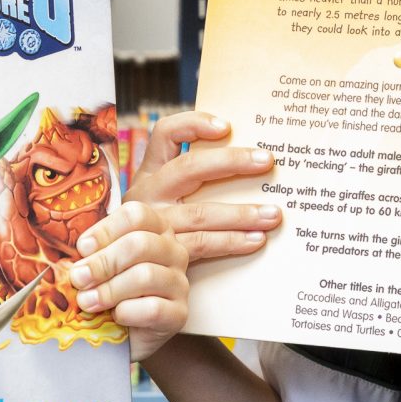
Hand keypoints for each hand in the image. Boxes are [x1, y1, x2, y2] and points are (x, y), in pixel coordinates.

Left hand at [69, 200, 188, 362]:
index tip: (82, 248)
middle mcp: (173, 251)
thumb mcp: (100, 265)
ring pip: (145, 275)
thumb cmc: (110, 291)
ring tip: (86, 301)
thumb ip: (92, 252)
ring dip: (109, 290)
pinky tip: (115, 317)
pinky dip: (126, 313)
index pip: (136, 215)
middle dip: (102, 262)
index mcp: (155, 230)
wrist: (123, 334)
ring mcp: (180, 282)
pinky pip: (152, 309)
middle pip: (139, 244)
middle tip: (78, 278)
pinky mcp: (179, 314)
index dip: (105, 229)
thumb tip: (75, 255)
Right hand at [122, 110, 280, 261]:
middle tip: (266, 161)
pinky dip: (232, 241)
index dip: (194, 124)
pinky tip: (256, 240)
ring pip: (200, 212)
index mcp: (148, 174)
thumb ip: (192, 184)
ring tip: (273, 214)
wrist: (127, 277)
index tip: (226, 126)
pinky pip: (201, 243)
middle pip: (189, 168)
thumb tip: (248, 164)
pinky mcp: (161, 253)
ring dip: (241, 213)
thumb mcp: (164, 201)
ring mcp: (152, 224)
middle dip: (232, 161)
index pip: (165, 134)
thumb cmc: (160, 232)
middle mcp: (146, 194)